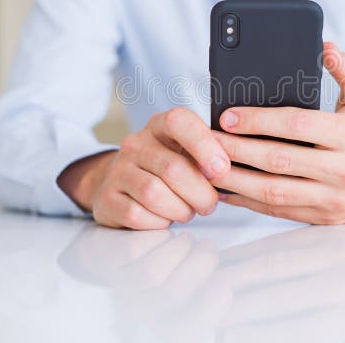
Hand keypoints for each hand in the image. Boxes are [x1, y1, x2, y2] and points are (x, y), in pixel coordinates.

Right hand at [58, 107, 230, 228]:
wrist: (121, 182)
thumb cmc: (166, 167)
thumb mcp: (187, 152)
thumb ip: (209, 155)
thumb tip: (236, 171)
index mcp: (161, 125)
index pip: (180, 123)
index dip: (204, 146)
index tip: (222, 169)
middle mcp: (136, 143)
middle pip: (173, 169)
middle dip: (199, 193)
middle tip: (209, 203)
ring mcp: (119, 170)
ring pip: (154, 194)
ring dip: (180, 210)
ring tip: (188, 211)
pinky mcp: (108, 198)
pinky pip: (137, 215)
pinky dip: (159, 222)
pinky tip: (165, 218)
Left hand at [211, 42, 344, 223]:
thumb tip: (324, 46)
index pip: (299, 126)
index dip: (260, 121)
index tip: (229, 115)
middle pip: (279, 161)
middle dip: (237, 150)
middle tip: (206, 139)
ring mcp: (334, 199)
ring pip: (274, 192)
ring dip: (236, 180)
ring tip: (208, 166)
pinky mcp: (324, 218)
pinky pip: (280, 211)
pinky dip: (249, 202)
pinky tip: (226, 190)